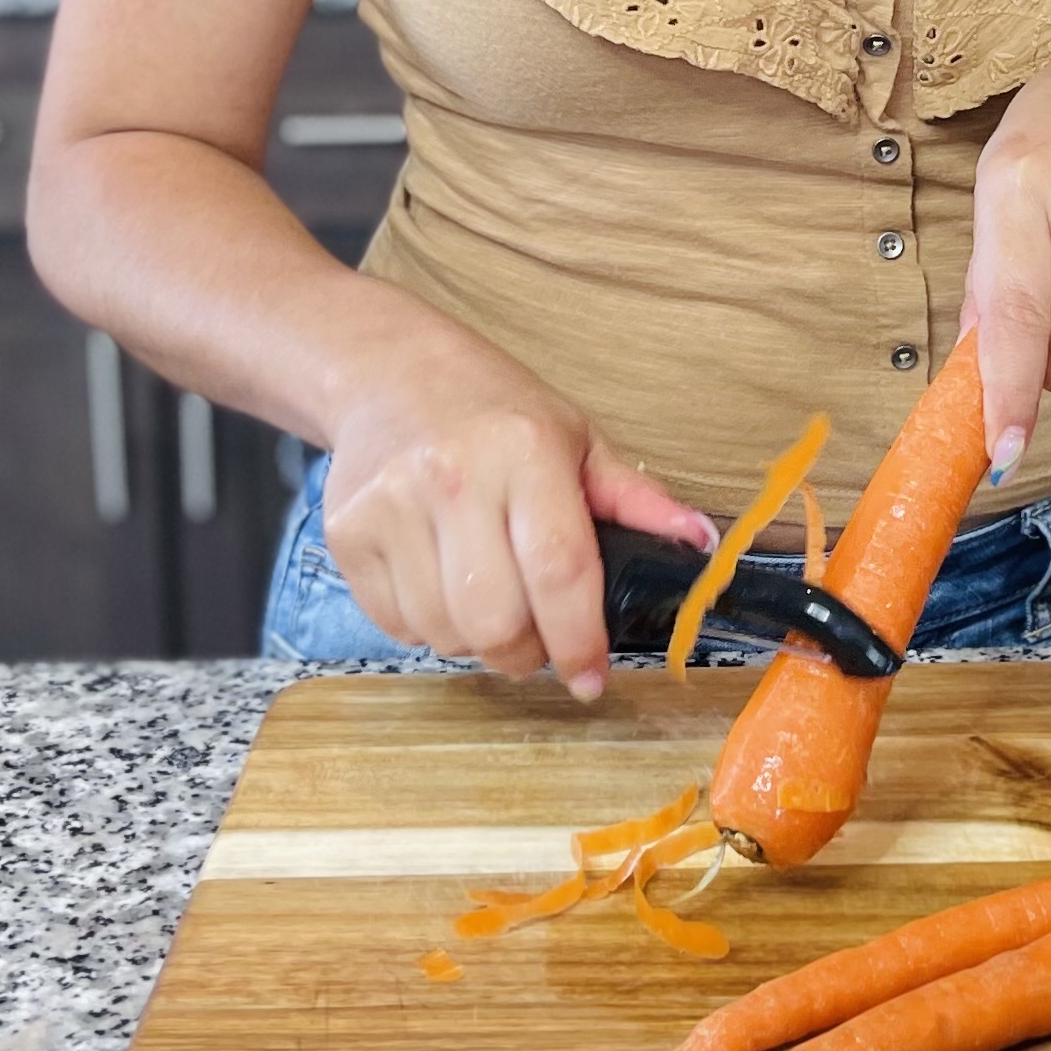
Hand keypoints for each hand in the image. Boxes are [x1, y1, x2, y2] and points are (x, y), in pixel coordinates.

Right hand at [318, 301, 715, 699]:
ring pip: (444, 632)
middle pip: (496, 620)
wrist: (388, 372)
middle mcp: (454, 477)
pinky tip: (440, 584)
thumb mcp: (576, 438)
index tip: (590, 679)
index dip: (580, 640)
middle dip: (525, 654)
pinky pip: (396, 624)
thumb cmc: (495, 409)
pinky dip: (426, 627)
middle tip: (537, 643)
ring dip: (475, 642)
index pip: (560, 570)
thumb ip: (636, 499)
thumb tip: (702, 543)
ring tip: (487, 599)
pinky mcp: (348, 533)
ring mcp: (392, 506)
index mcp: (526, 451)